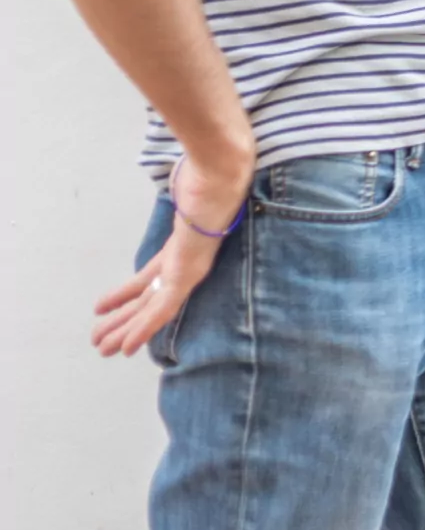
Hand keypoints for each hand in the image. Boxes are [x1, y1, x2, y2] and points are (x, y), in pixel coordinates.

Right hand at [94, 148, 249, 357]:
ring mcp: (187, 271)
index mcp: (181, 248)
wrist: (221, 180)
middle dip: (121, 320)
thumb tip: (180, 179)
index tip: (103, 307)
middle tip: (98, 341)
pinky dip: (142, 329)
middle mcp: (184, 263)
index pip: (149, 277)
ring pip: (150, 311)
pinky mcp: (187, 276)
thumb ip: (183, 194)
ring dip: (125, 332)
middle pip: (146, 299)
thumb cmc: (209, 181)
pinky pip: (161, 310)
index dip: (126, 294)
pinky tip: (126, 347)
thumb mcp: (187, 194)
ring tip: (102, 350)